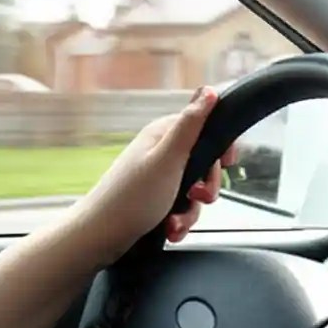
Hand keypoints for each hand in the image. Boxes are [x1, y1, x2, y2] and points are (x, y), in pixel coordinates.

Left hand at [76, 86, 237, 262]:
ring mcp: (157, 177)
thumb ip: (191, 125)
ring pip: (193, 191)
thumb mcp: (168, 158)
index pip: (204, 128)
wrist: (100, 236)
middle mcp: (160, 153)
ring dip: (190, 211)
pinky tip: (170, 229)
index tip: (226, 163)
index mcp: (163, 135)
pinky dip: (179, 221)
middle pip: (204, 164)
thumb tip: (209, 92)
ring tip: (176, 221)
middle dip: (206, 187)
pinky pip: (180, 208)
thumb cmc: (130, 198)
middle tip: (198, 196)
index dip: (220, 146)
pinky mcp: (154, 199)